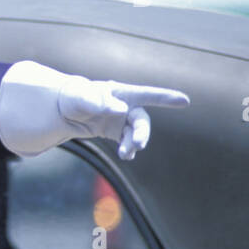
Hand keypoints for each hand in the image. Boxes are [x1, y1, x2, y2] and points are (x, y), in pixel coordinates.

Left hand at [58, 77, 189, 159]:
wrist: (63, 109)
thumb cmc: (74, 97)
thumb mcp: (81, 98)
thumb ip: (99, 103)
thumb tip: (121, 110)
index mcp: (121, 92)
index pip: (147, 94)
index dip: (166, 97)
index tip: (185, 101)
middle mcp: (125, 106)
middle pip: (141, 120)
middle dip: (142, 132)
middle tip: (139, 144)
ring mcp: (121, 120)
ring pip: (134, 133)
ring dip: (133, 144)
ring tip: (125, 154)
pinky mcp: (114, 132)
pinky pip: (125, 142)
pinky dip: (127, 149)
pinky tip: (126, 155)